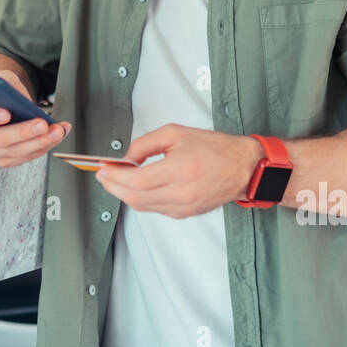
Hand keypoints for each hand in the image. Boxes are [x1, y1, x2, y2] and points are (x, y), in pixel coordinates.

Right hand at [0, 68, 70, 167]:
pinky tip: (57, 134)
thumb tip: (18, 96)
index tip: (6, 112)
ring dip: (39, 142)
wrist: (2, 107)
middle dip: (22, 132)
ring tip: (57, 130)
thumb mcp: (1, 80)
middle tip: (41, 124)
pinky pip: (25, 157)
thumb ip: (6, 83)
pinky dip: (44, 146)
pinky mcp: (5, 160)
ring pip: (14, 152)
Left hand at [95, 124, 263, 218]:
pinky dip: (141, 199)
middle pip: (135, 198)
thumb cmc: (215, 148)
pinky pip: (156, 209)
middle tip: (103, 175)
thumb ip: (146, 143)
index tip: (102, 168)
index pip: (136, 181)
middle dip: (113, 187)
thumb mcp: (176, 133)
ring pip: (143, 206)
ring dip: (125, 194)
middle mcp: (182, 193)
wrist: (244, 168)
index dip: (114, 177)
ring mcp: (184, 207)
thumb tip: (127, 158)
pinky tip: (136, 188)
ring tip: (115, 181)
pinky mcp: (185, 213)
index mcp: (180, 170)